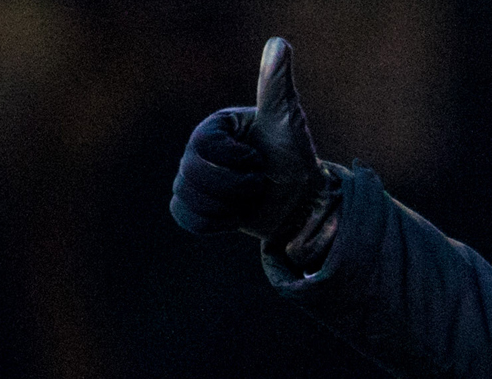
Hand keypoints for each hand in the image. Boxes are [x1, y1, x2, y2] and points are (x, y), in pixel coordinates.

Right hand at [170, 38, 326, 239]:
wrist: (304, 203)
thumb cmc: (297, 159)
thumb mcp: (286, 121)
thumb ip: (276, 85)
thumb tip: (278, 43)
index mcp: (216, 127)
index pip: (202, 146)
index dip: (235, 160)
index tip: (259, 159)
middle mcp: (200, 149)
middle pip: (191, 173)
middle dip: (234, 187)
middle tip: (259, 183)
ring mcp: (197, 177)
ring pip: (188, 196)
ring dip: (228, 206)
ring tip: (251, 198)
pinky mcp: (200, 206)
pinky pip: (187, 218)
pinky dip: (215, 222)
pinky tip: (237, 216)